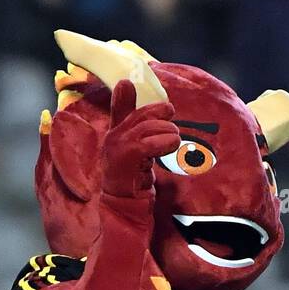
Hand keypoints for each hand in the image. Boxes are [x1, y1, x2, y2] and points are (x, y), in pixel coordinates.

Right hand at [102, 80, 178, 199]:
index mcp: (114, 134)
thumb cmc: (132, 181)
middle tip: (171, 115)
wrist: (123, 207)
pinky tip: (172, 143)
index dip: (123, 94)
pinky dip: (164, 141)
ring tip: (174, 138)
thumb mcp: (136, 151)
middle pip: (139, 115)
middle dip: (159, 112)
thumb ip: (140, 130)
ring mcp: (118, 147)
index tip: (127, 82)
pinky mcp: (127, 157)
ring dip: (166, 130)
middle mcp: (113, 138)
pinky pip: (149, 143)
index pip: (119, 108)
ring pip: (147, 127)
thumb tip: (146, 115)